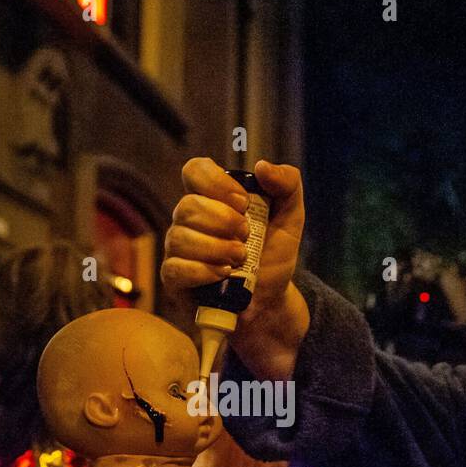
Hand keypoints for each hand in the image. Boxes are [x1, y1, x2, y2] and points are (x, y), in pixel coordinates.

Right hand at [162, 158, 309, 379]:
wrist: (270, 300)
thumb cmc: (273, 256)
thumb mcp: (291, 217)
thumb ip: (288, 184)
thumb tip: (262, 166)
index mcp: (212, 198)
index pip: (195, 171)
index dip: (216, 182)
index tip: (243, 203)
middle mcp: (189, 220)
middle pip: (188, 206)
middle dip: (222, 221)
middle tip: (246, 236)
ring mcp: (178, 249)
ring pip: (180, 237)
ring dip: (216, 248)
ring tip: (240, 259)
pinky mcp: (174, 278)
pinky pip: (175, 268)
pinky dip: (202, 270)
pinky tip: (223, 274)